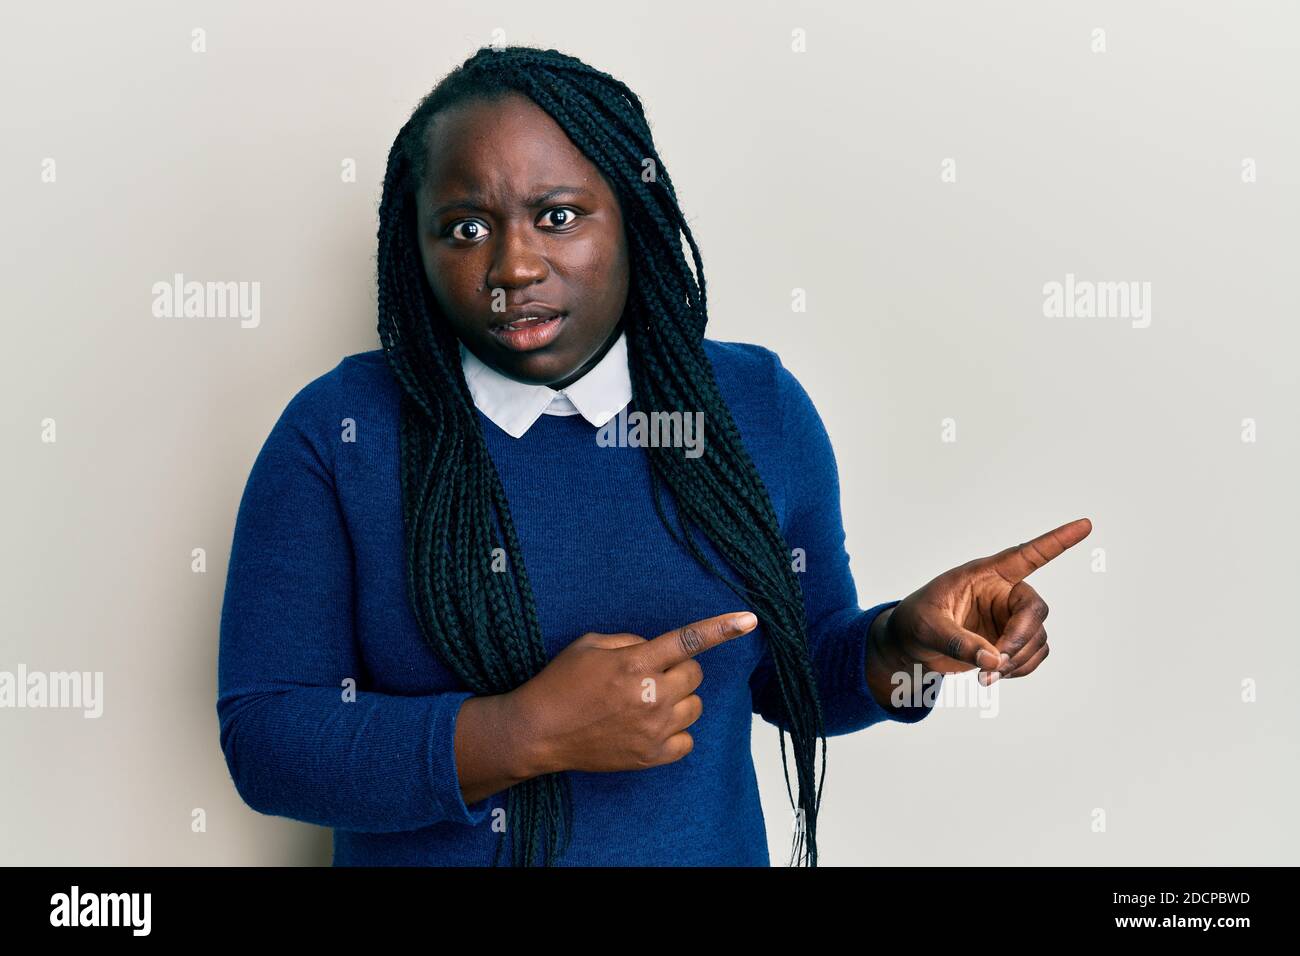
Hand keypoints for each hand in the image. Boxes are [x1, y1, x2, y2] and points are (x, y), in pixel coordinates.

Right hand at [505, 612, 758, 776]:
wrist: (538, 732)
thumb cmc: (560, 683)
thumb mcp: (590, 645)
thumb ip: (630, 641)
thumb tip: (656, 648)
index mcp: (636, 663)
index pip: (688, 641)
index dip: (721, 628)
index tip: (749, 620)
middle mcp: (651, 695)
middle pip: (694, 676)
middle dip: (679, 670)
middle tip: (650, 675)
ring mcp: (652, 729)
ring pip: (695, 707)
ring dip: (678, 700)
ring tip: (648, 702)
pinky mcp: (650, 756)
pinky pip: (687, 740)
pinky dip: (675, 732)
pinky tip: (651, 727)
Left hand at [879, 518, 1091, 687]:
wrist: (910, 643)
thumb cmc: (915, 620)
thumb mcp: (928, 626)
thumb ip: (958, 641)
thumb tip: (993, 660)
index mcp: (985, 574)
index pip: (1027, 554)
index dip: (1057, 541)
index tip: (1085, 525)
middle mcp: (1003, 593)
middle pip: (1035, 610)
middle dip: (1021, 638)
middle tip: (997, 660)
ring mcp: (1010, 618)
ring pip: (1037, 638)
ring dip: (1018, 660)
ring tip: (986, 675)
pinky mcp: (1011, 641)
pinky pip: (1034, 655)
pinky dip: (1019, 669)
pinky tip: (994, 674)